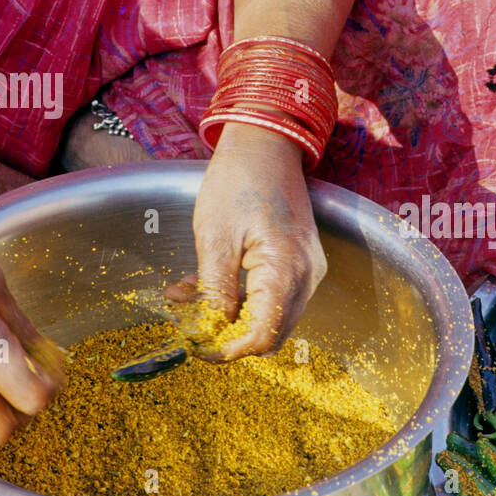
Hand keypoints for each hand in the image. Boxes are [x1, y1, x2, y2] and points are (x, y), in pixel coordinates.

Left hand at [181, 123, 325, 359]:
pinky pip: (273, 297)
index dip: (227, 350)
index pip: (263, 336)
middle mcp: (307, 276)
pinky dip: (241, 299)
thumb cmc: (238, 181)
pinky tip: (209, 283)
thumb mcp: (215, 238)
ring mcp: (308, 270)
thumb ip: (215, 291)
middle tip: (186, 317)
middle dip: (226, 333)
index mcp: (286, 269)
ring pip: (271, 317)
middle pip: (271, 333)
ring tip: (189, 292)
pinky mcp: (301, 263)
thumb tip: (208, 333)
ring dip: (229, 315)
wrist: (266, 145)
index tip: (195, 345)